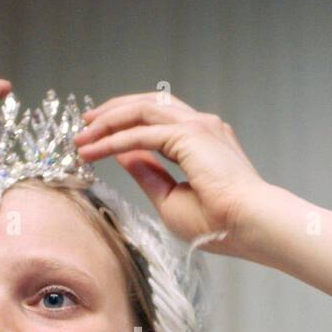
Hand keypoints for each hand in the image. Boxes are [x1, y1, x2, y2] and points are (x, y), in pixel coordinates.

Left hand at [73, 92, 269, 256]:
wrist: (249, 225)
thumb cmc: (219, 224)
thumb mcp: (170, 199)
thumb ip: (149, 174)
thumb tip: (126, 155)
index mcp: (202, 140)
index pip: (156, 120)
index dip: (124, 125)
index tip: (98, 138)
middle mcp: (201, 126)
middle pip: (147, 106)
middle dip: (112, 114)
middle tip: (84, 126)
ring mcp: (197, 126)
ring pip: (141, 111)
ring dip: (108, 122)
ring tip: (82, 136)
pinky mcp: (189, 135)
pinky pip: (141, 133)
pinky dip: (114, 140)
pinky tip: (95, 150)